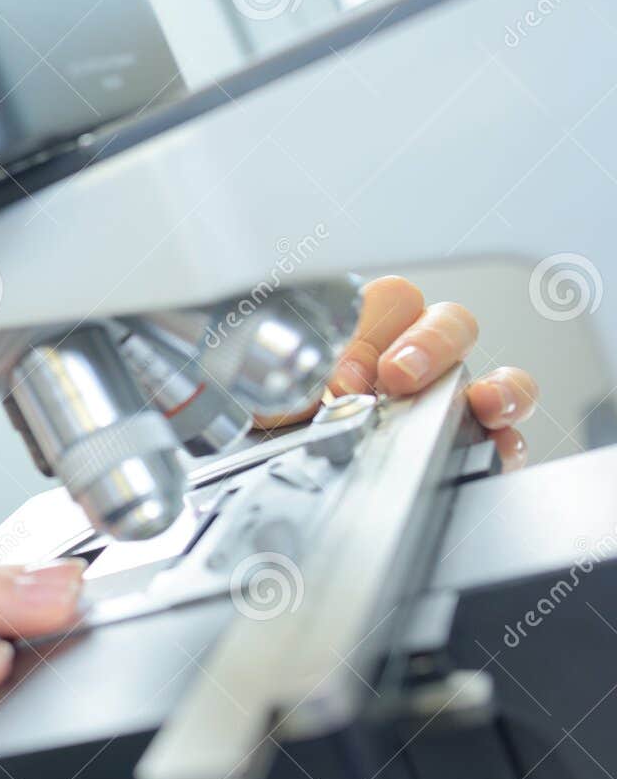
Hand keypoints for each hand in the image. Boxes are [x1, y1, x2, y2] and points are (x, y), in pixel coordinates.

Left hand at [256, 275, 538, 470]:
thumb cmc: (282, 420)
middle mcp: (413, 356)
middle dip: (428, 345)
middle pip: (449, 323)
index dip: (370, 331)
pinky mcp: (467, 445)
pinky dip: (506, 441)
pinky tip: (494, 446)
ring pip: (496, 373)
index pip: (388, 302)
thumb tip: (304, 391)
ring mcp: (447, 399)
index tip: (342, 376)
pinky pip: (504, 439)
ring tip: (479, 404)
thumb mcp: (272, 396)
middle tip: (397, 378)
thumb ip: (287, 386)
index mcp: (363, 330)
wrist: (285, 476)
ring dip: (497, 385)